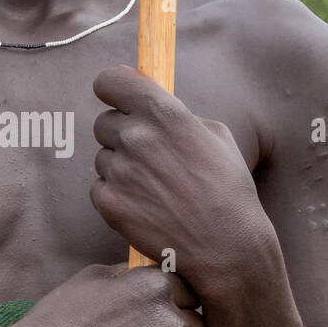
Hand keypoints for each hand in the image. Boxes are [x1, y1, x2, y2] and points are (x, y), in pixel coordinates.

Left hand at [88, 65, 265, 300]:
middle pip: (103, 123)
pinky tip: (145, 207)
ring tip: (155, 188)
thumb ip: (178, 115)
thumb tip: (152, 110)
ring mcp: (120, 171)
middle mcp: (136, 136)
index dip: (112, 89)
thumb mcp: (216, 136)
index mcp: (163, 112)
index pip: (109, 81)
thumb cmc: (228, 189)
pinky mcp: (109, 203)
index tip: (117, 98)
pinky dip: (116, 196)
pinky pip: (98, 187)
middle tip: (150, 158)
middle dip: (121, 135)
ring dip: (121, 168)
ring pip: (102, 158)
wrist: (227, 245)